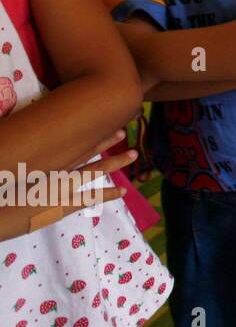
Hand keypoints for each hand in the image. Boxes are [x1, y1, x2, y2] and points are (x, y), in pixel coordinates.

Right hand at [1, 131, 135, 239]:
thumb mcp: (10, 165)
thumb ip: (23, 153)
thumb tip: (27, 141)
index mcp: (44, 159)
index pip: (71, 142)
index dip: (88, 132)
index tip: (103, 120)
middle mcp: (55, 169)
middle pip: (86, 152)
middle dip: (106, 142)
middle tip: (124, 131)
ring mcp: (62, 188)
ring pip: (94, 171)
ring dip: (114, 162)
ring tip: (133, 154)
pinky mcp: (62, 207)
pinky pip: (91, 199)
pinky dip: (107, 194)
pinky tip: (123, 191)